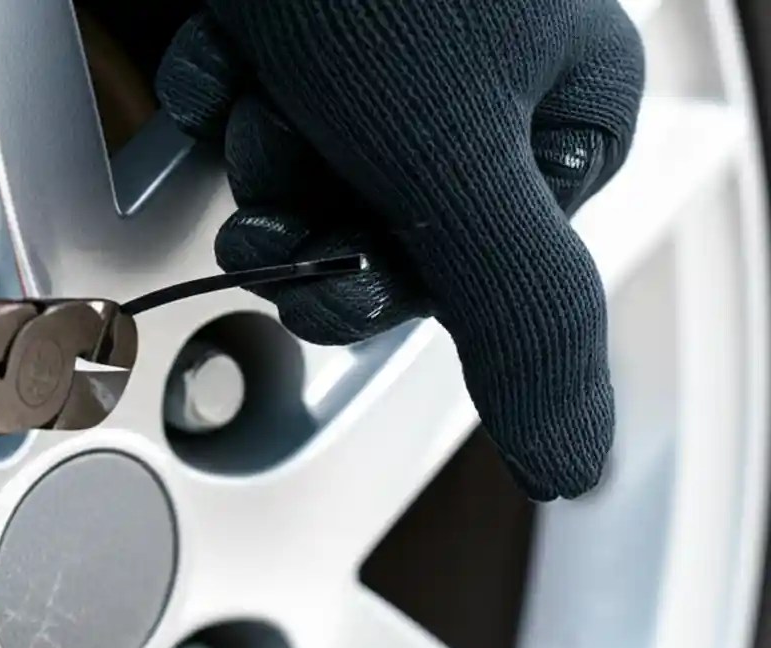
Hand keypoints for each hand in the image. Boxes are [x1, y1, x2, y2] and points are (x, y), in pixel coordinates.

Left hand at [156, 0, 644, 499]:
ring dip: (260, 131)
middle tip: (286, 168)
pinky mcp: (290, 13)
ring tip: (266, 71)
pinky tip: (231, 34)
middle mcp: (476, 78)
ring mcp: (375, 45)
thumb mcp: (460, 159)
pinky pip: (248, 87)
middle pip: (373, 222)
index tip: (331, 270)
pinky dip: (219, 72)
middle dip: (307, 205)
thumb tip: (573, 459)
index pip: (465, 272)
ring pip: (300, 160)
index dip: (377, 284)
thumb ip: (521, 319)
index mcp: (561, 111)